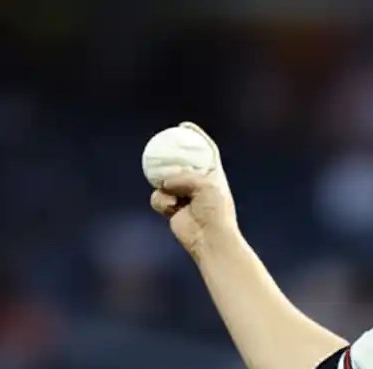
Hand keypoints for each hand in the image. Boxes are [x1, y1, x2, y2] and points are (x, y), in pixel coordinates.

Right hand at [149, 122, 239, 258]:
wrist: (210, 239)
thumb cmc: (214, 212)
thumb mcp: (205, 186)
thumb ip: (185, 177)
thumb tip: (166, 180)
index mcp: (213, 175)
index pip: (207, 150)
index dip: (197, 136)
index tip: (184, 125)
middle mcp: (199, 184)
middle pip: (182, 163)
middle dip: (170, 156)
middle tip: (158, 147)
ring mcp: (184, 196)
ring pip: (164, 181)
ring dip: (165, 186)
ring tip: (175, 196)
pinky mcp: (172, 209)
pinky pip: (158, 198)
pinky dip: (162, 201)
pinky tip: (172, 208)